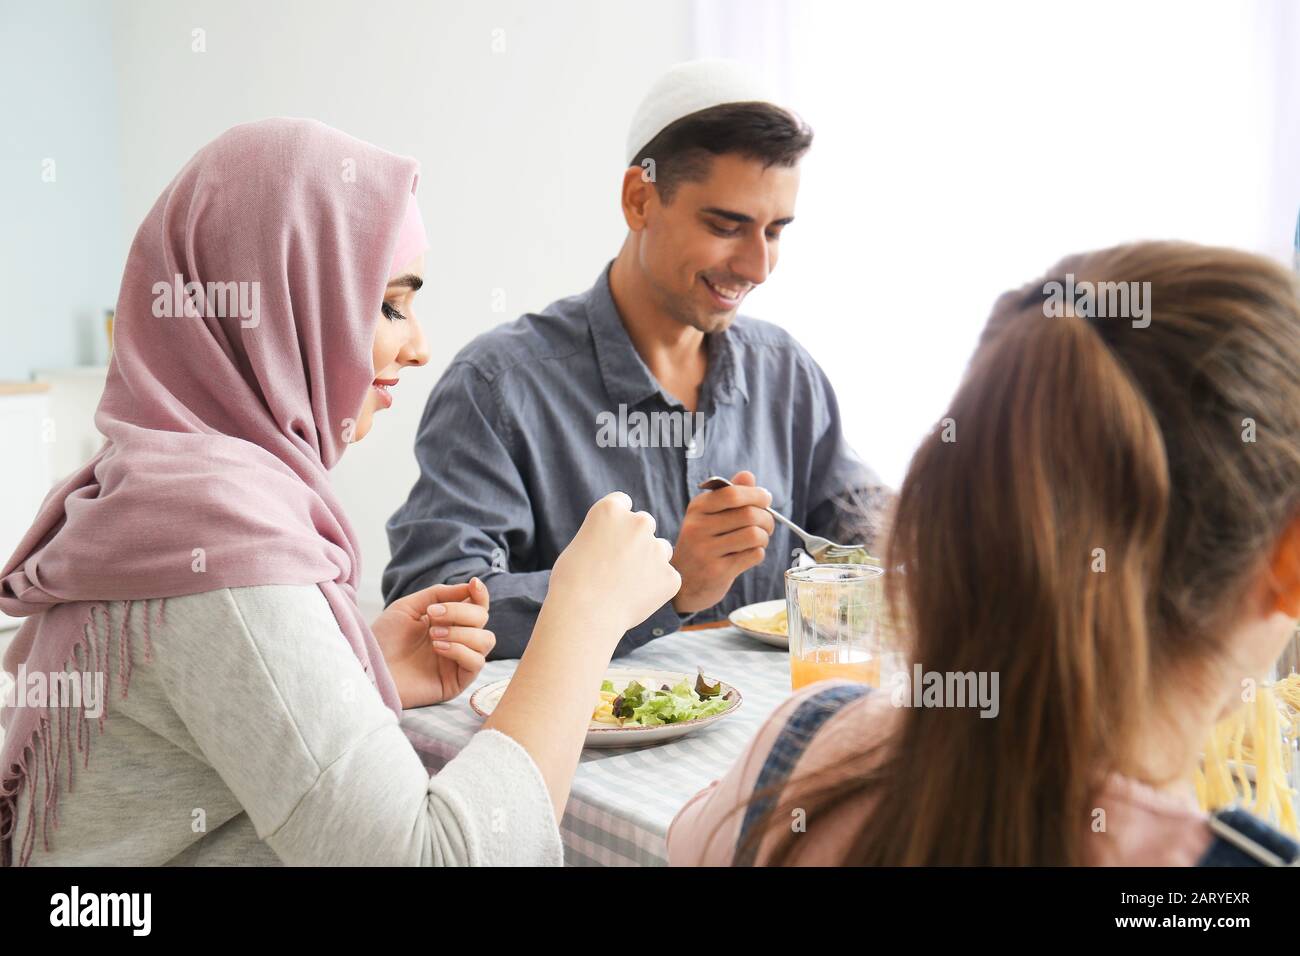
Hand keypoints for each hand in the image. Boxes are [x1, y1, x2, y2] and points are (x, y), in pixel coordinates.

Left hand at [372, 578, 494, 707]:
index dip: (480, 594)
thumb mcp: (408, 607)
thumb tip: (471, 586)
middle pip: (482, 619)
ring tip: (433, 635)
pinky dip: (460, 650)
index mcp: (448, 622)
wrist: (369, 667)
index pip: (476, 606)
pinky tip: (437, 648)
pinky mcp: (457, 682)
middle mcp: (457, 640)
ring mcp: (458, 661)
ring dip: (462, 632)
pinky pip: (476, 662)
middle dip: (461, 612)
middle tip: (433, 615)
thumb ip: (439, 594)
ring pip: (486, 640)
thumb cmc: (383, 639)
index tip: (473, 584)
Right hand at [546, 491, 680, 640]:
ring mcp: (658, 549)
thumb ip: (605, 536)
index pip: (622, 502)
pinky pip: (666, 578)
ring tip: (626, 584)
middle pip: (644, 523)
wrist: (584, 615)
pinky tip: (634, 600)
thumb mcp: (580, 545)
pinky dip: (656, 588)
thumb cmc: (571, 583)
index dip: (616, 521)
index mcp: (612, 510)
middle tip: (618, 565)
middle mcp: (639, 522)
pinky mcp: (671, 576)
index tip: (611, 537)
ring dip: (650, 561)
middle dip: (635, 540)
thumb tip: (620, 544)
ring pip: (661, 549)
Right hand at [670, 470, 774, 612]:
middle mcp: (698, 527)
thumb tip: (748, 475)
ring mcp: (706, 551)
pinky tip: (749, 554)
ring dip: (764, 537)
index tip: (766, 500)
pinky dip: (758, 553)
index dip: (757, 495)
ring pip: (754, 535)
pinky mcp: (717, 571)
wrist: (683, 584)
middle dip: (767, 518)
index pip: (733, 493)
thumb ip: (729, 495)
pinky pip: (753, 555)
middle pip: (749, 514)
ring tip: (759, 540)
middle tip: (767, 525)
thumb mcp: (708, 516)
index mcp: (697, 508)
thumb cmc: (702, 544)